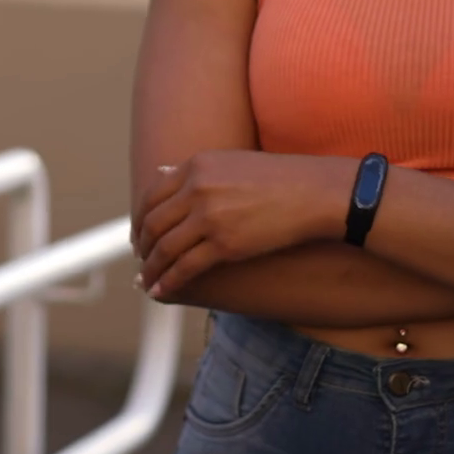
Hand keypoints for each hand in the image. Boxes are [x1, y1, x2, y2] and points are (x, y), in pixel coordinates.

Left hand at [132, 151, 346, 299]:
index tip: (139, 235)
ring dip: (151, 269)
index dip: (139, 219)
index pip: (151, 194)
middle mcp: (197, 188)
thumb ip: (195, 171)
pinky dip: (168, 281)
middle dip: (142, 246)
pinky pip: (185, 267)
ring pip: (165, 248)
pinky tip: (161, 291)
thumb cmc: (278, 178)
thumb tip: (162, 173)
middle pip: (153, 223)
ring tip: (147, 282)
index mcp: (196, 165)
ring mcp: (209, 217)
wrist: (315, 193)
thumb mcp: (231, 162)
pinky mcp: (225, 244)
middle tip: (141, 260)